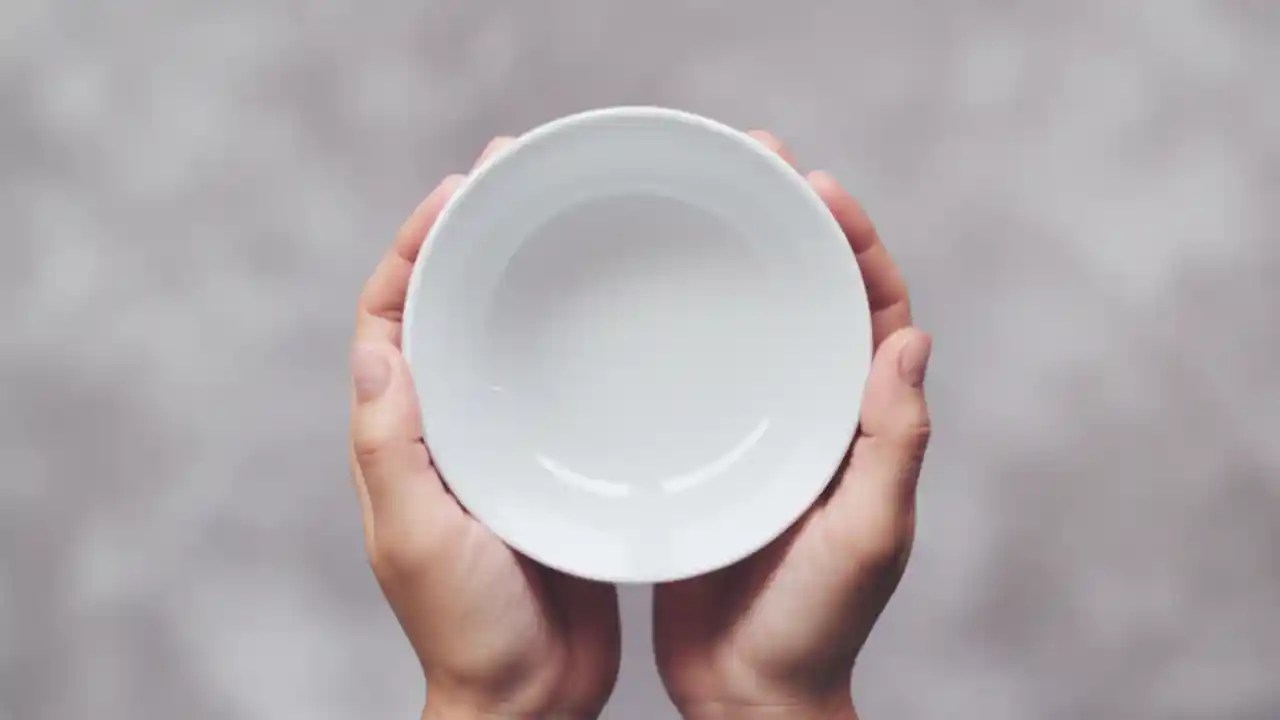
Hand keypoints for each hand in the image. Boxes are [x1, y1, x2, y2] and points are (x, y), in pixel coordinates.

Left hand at [349, 138, 620, 719]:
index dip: (413, 246)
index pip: (390, 315)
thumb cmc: (470, 630)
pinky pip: (556, 379)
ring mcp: (500, 442)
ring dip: (522, 272)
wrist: (531, 698)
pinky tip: (612, 306)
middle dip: (471, 234)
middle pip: (447, 307)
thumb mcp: (416, 535)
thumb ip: (392, 445)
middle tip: (515, 171)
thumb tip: (377, 342)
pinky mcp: (552, 461)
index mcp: (401, 437)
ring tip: (563, 212)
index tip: (457, 189)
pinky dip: (572, 333)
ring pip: (503, 334)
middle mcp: (445, 428)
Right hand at [653, 132, 931, 719]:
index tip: (820, 187)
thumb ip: (893, 446)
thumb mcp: (867, 535)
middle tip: (756, 162)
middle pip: (814, 299)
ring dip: (739, 263)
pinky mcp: (708, 449)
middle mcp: (817, 415)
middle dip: (794, 227)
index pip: (877, 312)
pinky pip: (702, 371)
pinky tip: (649, 297)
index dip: (858, 244)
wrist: (746, 691)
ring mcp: (760, 429)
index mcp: (866, 426)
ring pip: (757, 325)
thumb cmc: (815, 626)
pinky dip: (687, 327)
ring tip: (704, 201)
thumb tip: (913, 341)